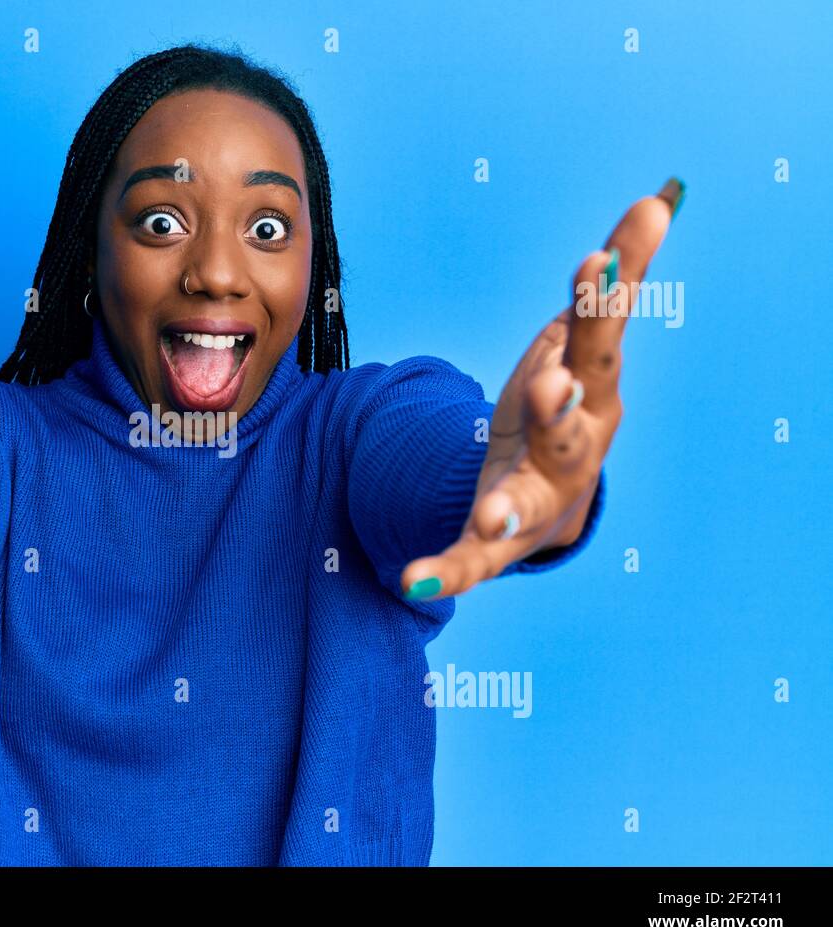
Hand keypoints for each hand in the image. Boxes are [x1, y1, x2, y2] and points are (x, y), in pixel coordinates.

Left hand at [400, 178, 683, 600]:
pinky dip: (445, 571)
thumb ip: (617, 279)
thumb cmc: (569, 402)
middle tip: (552, 384)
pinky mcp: (496, 536)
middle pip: (569, 428)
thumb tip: (659, 199)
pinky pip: (471, 559)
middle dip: (560, 407)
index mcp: (593, 394)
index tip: (601, 258)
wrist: (557, 489)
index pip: (599, 342)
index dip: (602, 304)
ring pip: (522, 503)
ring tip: (489, 516)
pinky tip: (412, 582)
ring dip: (506, 508)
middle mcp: (573, 450)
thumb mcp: (585, 340)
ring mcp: (535, 497)